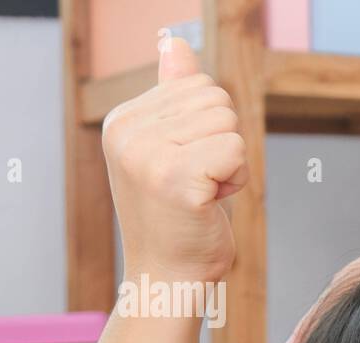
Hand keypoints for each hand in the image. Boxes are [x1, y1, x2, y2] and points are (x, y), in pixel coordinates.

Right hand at [102, 37, 246, 283]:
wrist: (169, 279)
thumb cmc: (180, 218)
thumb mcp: (173, 147)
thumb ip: (174, 95)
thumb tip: (175, 45)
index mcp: (122, 119)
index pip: (197, 85)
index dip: (211, 128)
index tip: (189, 166)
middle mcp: (127, 132)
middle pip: (217, 99)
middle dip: (225, 142)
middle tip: (200, 183)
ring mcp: (148, 155)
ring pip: (229, 124)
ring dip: (231, 163)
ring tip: (203, 194)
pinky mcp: (176, 178)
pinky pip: (237, 151)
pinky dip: (236, 180)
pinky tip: (211, 204)